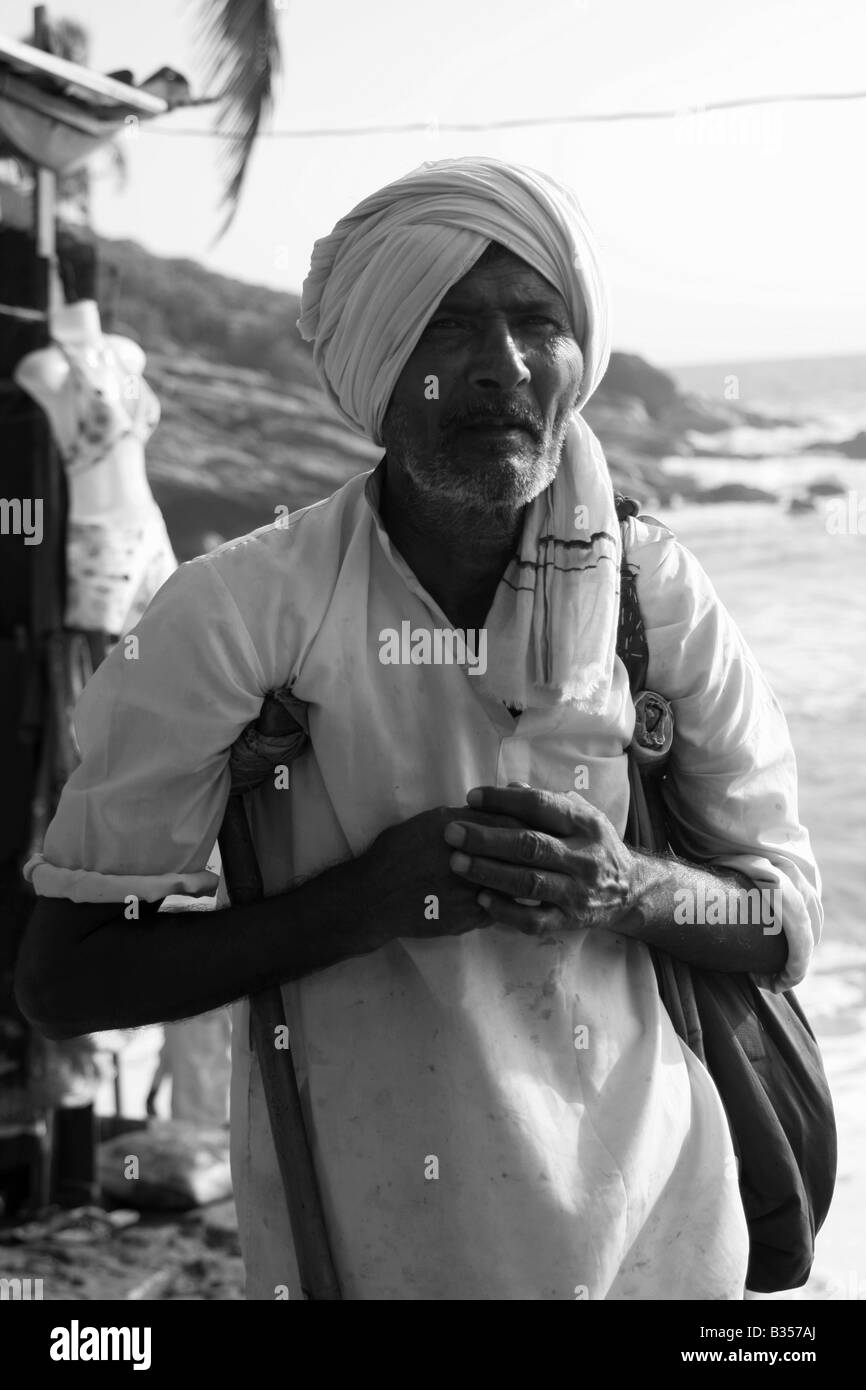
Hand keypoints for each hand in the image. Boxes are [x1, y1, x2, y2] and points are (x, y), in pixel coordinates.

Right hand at [360, 803, 526, 942]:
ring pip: (514, 884)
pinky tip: (508, 898)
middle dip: (530, 853)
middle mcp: (469, 859)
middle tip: (541, 851)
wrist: (376, 897)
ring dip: (523, 879)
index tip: (535, 825)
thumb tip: (494, 810)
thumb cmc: (397, 852)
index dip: (528, 824)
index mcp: (459, 830)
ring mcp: (472, 891)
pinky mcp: (471, 917)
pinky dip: (507, 902)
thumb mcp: (429, 821)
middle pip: (518, 855)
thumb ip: (465, 817)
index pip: (511, 825)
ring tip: (531, 876)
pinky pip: (501, 908)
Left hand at [443, 784, 637, 938]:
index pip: (541, 806)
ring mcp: (576, 892)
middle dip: (487, 839)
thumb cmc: (594, 845)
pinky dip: (505, 911)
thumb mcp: (582, 816)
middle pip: (531, 845)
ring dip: (489, 872)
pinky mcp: (568, 920)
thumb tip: (511, 787)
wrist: (629, 891)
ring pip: (528, 883)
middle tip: (452, 832)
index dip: (504, 800)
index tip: (472, 797)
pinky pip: (534, 920)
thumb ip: (548, 802)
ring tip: (457, 863)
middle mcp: (583, 857)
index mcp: (585, 825)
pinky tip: (481, 899)